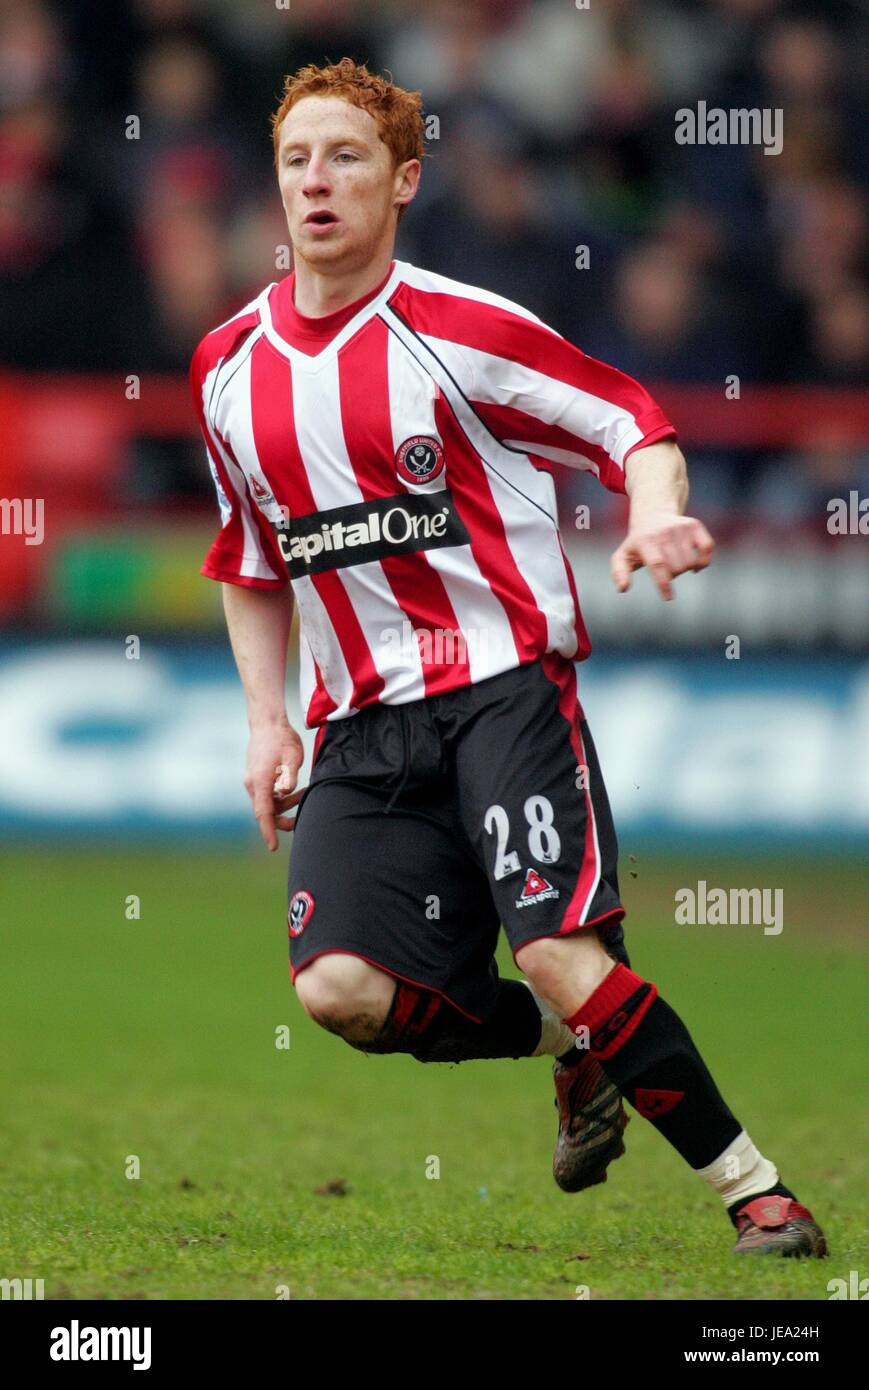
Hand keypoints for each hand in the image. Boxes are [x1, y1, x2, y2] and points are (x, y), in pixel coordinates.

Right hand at [244, 720, 304, 850]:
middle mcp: (252, 784)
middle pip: (266, 812)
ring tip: (305, 792)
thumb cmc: (282, 739)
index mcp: (260, 782)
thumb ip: (289, 776)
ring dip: (286, 805)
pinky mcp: (256, 778)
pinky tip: (295, 787)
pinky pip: (268, 796)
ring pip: (269, 804)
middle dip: (283, 819)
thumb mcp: (292, 757)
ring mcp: (253, 781)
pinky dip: (281, 797)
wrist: (267, 723)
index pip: (263, 813)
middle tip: (302, 817)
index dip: (269, 831)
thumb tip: (284, 793)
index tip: (273, 847)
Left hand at [610, 512, 713, 600]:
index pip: (658, 564)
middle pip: (677, 567)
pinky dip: (703, 561)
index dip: (664, 583)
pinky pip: (707, 548)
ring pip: (691, 562)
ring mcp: (680, 527)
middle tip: (664, 569)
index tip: (669, 597)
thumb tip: (623, 588)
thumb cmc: (637, 543)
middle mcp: (664, 531)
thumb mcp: (622, 556)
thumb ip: (619, 573)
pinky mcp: (694, 525)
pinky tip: (694, 565)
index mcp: (645, 540)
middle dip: (672, 575)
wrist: (653, 514)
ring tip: (674, 562)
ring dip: (685, 569)